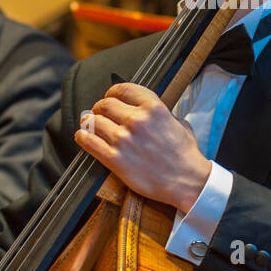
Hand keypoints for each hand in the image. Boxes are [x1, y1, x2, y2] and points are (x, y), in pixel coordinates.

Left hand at [74, 82, 211, 212]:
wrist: (187, 181)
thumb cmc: (185, 155)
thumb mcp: (179, 123)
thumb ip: (160, 113)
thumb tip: (146, 110)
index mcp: (153, 107)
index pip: (122, 89)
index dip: (112, 92)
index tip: (110, 96)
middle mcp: (137, 120)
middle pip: (105, 104)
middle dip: (99, 107)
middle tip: (99, 113)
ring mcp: (124, 139)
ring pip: (94, 121)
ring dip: (89, 122)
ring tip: (89, 125)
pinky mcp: (115, 159)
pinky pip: (89, 142)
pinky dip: (82, 137)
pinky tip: (83, 137)